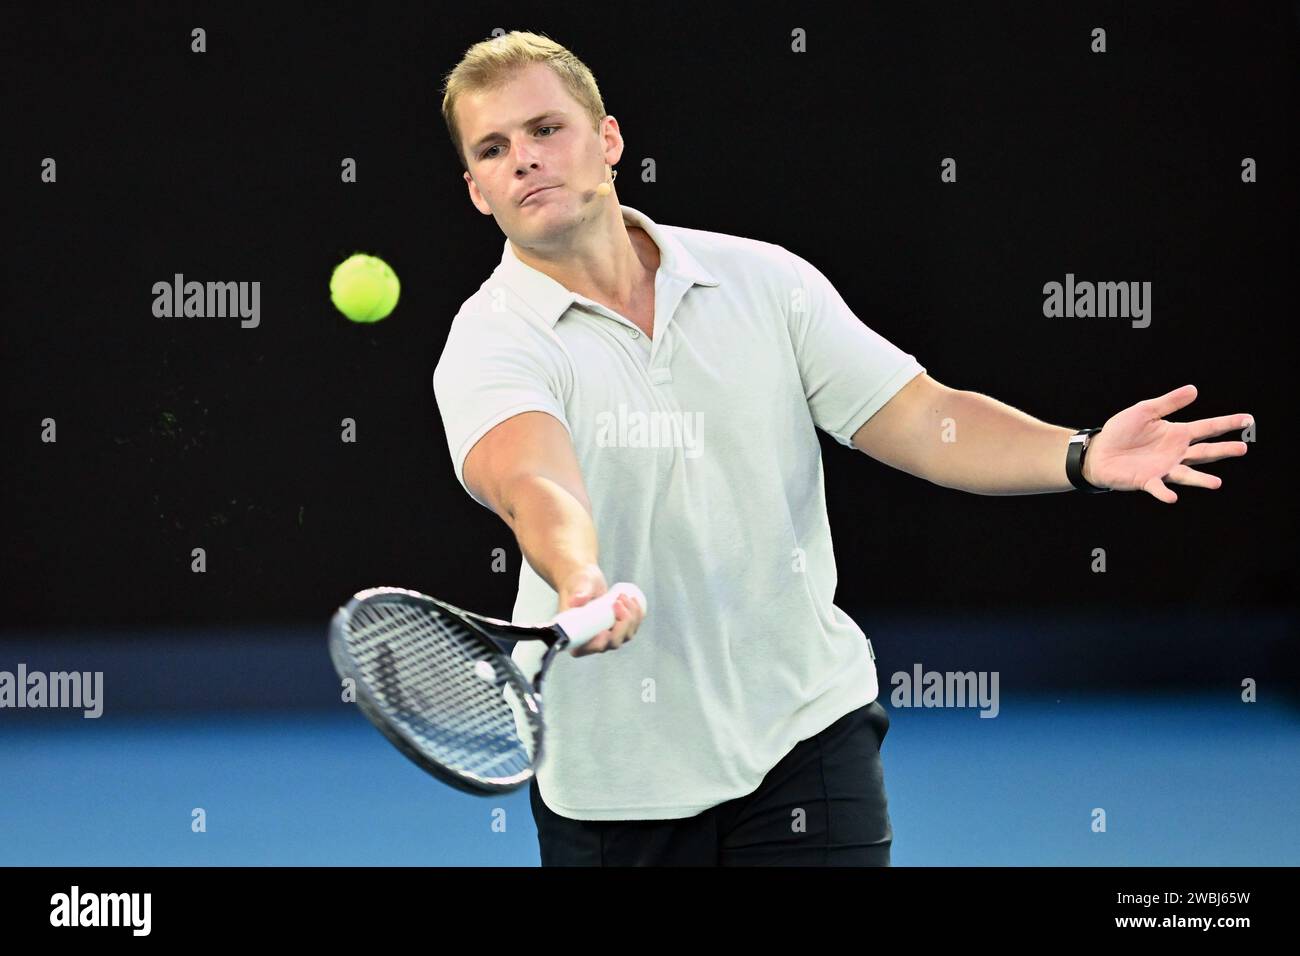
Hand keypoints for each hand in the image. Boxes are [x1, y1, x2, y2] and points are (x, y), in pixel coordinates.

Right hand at [556, 563, 644, 656]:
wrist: (586, 580)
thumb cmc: (576, 584)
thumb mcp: (576, 586)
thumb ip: (577, 592)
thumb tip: (576, 601)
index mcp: (574, 636)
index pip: (586, 649)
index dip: (598, 644)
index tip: (604, 632)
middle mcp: (592, 641)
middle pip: (612, 643)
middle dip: (621, 625)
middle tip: (617, 602)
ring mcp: (607, 637)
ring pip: (625, 636)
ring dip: (631, 617)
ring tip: (623, 596)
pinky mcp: (617, 629)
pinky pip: (631, 627)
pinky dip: (637, 615)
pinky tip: (634, 602)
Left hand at [1083, 384, 1252, 503]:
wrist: (1098, 451)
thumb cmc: (1121, 431)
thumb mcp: (1144, 411)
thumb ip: (1168, 403)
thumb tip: (1194, 389)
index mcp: (1177, 434)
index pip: (1207, 428)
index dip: (1227, 424)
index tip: (1248, 419)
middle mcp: (1176, 453)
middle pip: (1205, 452)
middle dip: (1223, 450)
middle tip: (1242, 448)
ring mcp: (1163, 468)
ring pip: (1187, 474)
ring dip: (1201, 480)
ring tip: (1216, 483)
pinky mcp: (1147, 481)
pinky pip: (1158, 487)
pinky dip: (1165, 492)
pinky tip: (1172, 497)